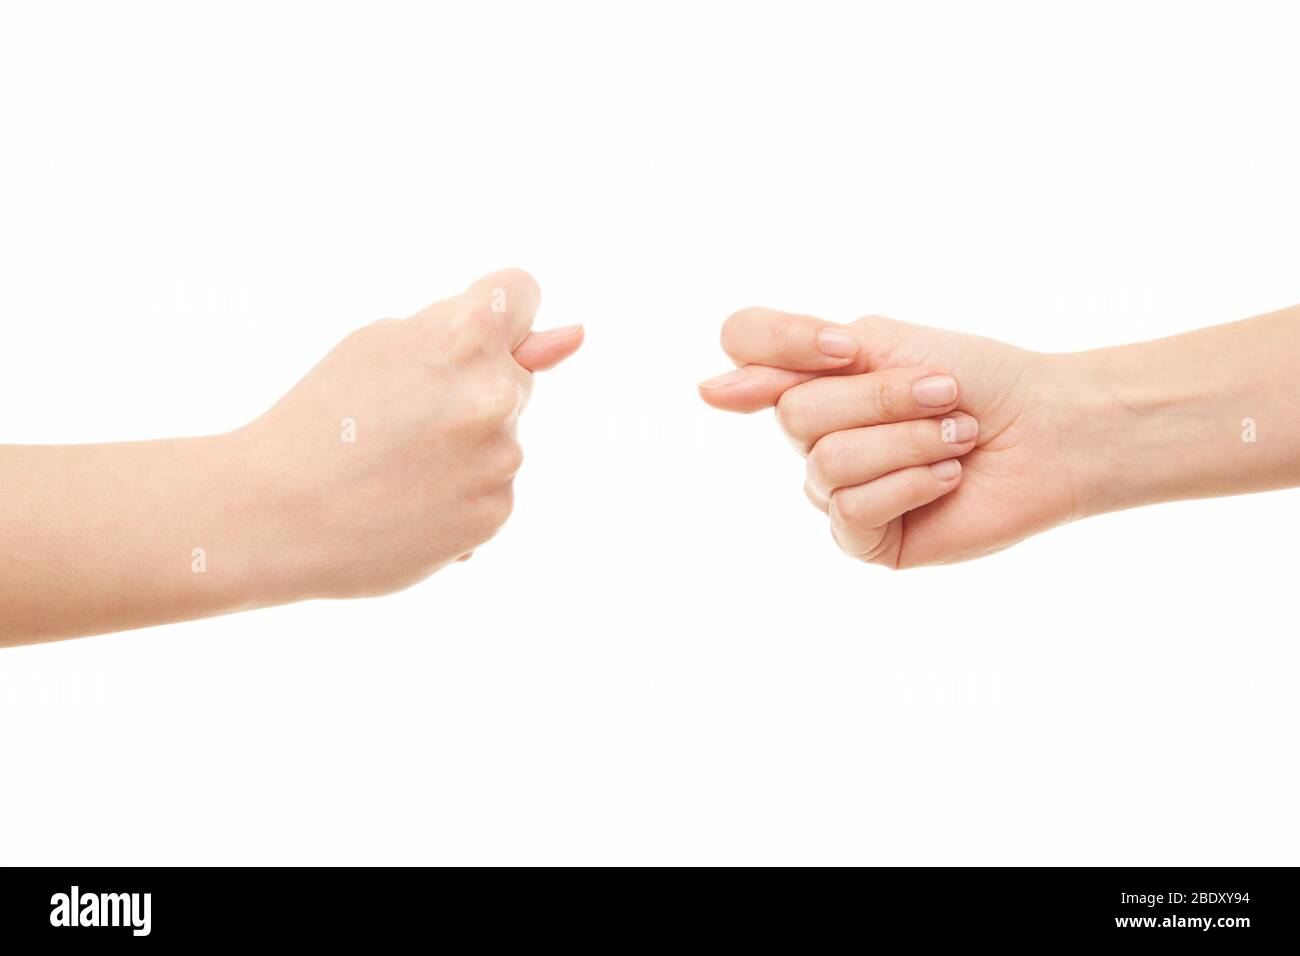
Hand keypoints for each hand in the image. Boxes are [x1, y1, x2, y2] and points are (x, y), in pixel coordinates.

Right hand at [238, 268, 582, 597]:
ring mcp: (501, 458)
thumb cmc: (319, 420)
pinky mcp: (497, 513)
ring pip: (504, 438)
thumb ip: (472, 329)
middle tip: (403, 422)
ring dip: (467, 450)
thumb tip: (575, 337)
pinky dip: (461, 498)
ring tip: (396, 472)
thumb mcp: (380, 345)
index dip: (489, 314)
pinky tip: (407, 507)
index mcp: (466, 334)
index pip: (521, 292)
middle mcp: (495, 393)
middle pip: (516, 374)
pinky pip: (494, 491)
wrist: (273, 517)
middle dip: (473, 389)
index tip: (458, 341)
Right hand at [698, 308, 1082, 566]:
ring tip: (957, 438)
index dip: (781, 344)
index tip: (843, 349)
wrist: (1050, 429)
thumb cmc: (978, 379)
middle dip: (884, 398)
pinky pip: (852, 510)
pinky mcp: (863, 537)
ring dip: (908, 442)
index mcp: (812, 374)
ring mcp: (834, 487)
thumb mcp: (881, 345)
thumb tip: (707, 392)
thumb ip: (793, 362)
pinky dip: (910, 485)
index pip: (743, 344)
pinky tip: (949, 478)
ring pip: (827, 461)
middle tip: (944, 395)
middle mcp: (813, 431)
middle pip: (795, 411)